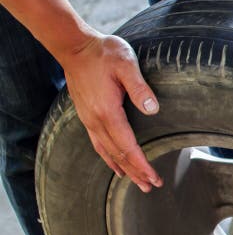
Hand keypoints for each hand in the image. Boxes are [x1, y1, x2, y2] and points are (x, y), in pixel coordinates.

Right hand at [60, 33, 162, 192]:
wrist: (75, 47)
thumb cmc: (104, 53)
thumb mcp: (126, 64)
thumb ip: (140, 87)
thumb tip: (153, 109)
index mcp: (108, 112)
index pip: (128, 147)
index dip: (142, 165)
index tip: (155, 178)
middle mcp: (96, 121)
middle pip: (118, 155)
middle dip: (136, 173)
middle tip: (152, 187)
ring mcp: (89, 119)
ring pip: (107, 152)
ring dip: (124, 169)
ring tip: (137, 182)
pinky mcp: (87, 116)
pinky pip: (98, 144)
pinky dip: (109, 158)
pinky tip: (116, 164)